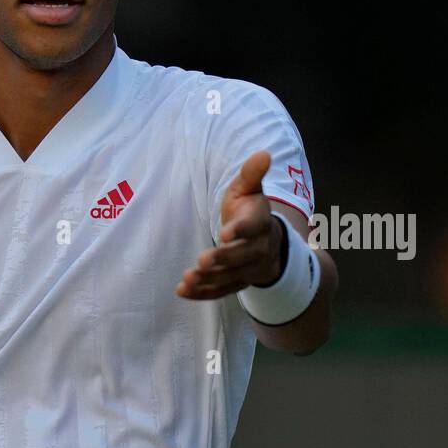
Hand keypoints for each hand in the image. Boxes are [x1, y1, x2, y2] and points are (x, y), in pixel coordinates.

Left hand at [176, 149, 285, 299]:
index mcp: (260, 223)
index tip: (224, 233)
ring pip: (230, 277)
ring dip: (209, 280)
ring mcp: (248, 269)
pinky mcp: (236, 282)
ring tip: (188, 278)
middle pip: (242, 257)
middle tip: (202, 260)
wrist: (266, 241)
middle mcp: (257, 249)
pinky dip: (202, 294)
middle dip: (222, 259)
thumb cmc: (249, 210)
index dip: (240, 231)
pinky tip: (182, 291)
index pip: (254, 228)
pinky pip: (220, 291)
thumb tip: (263, 153)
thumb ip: (252, 175)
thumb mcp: (249, 190)